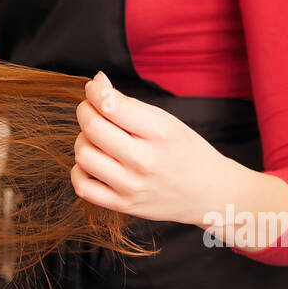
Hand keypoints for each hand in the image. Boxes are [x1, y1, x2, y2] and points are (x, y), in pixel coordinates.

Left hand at [71, 70, 233, 226]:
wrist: (208, 192)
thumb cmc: (185, 151)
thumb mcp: (167, 122)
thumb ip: (130, 105)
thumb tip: (98, 83)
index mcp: (160, 133)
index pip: (111, 106)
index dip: (94, 91)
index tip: (93, 88)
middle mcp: (144, 160)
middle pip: (92, 128)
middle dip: (84, 111)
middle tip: (89, 108)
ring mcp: (131, 186)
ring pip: (84, 156)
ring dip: (81, 141)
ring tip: (94, 138)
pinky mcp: (123, 205)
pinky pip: (83, 187)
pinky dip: (79, 170)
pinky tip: (92, 163)